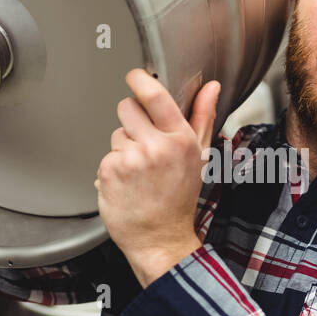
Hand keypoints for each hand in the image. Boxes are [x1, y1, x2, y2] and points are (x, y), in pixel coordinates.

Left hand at [94, 69, 220, 286]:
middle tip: (144, 144)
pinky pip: (106, 156)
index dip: (140, 80)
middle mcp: (155, 147)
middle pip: (127, 108)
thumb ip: (202, 116)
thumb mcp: (197, 155)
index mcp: (179, 139)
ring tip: (139, 171)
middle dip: (132, 121)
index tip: (134, 76)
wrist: (160, 239)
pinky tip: (127, 183)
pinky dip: (113, 168)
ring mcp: (130, 159)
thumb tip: (210, 87)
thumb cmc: (180, 198)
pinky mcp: (109, 172)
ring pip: (115, 134)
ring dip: (123, 148)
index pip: (154, 96)